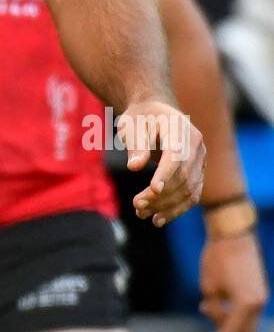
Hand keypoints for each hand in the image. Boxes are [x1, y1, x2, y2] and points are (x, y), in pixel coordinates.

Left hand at [118, 101, 205, 225]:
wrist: (154, 112)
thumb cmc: (140, 118)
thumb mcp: (131, 124)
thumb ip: (135, 144)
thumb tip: (134, 167)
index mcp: (180, 128)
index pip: (176, 155)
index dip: (166, 174)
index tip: (151, 190)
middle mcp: (196, 144)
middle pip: (183, 176)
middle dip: (161, 195)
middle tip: (136, 205)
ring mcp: (200, 160)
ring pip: (189, 190)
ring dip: (166, 206)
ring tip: (141, 213)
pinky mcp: (198, 173)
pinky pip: (192, 195)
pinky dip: (176, 209)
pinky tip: (157, 219)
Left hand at [199, 233, 267, 331]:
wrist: (233, 231)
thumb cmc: (217, 258)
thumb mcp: (208, 287)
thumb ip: (213, 309)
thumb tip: (215, 319)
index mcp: (246, 304)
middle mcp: (258, 302)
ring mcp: (261, 294)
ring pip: (247, 320)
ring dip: (228, 321)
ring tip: (205, 308)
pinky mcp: (259, 286)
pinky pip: (248, 308)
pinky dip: (234, 311)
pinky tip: (217, 300)